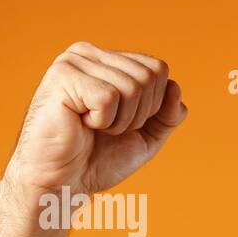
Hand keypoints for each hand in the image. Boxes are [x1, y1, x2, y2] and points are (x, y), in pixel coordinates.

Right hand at [2, 41, 187, 200]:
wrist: (62, 182)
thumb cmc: (97, 159)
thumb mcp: (145, 137)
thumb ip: (167, 114)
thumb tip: (176, 87)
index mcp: (107, 61)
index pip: (158, 69)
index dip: (154, 105)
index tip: (125, 122)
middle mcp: (89, 54)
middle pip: (149, 76)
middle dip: (139, 114)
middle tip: (107, 129)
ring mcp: (73, 62)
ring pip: (132, 88)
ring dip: (120, 121)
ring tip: (92, 127)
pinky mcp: (62, 76)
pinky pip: (109, 97)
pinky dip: (103, 121)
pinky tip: (81, 124)